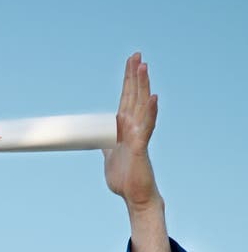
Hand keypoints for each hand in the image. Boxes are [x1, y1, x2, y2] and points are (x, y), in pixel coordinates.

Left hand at [103, 53, 160, 213]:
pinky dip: (151, 112)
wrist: (134, 197)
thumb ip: (105, 144)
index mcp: (124, 128)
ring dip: (142, 86)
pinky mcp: (141, 147)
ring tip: (143, 66)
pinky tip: (154, 98)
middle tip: (136, 54)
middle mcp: (133, 128)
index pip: (126, 98)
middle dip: (134, 76)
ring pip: (142, 106)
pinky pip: (147, 127)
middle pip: (134, 96)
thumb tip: (97, 138)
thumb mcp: (108, 156)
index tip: (130, 62)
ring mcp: (138, 136)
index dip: (128, 80)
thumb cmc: (123, 179)